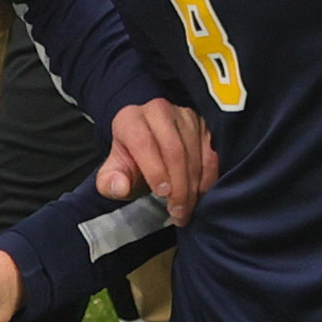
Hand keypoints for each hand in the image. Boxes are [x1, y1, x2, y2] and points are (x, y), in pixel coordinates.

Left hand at [103, 97, 213, 221]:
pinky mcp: (204, 125)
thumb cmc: (131, 161)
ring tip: (187, 208)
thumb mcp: (113, 173)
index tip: (162, 194)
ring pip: (195, 152)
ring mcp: (185, 116)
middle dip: (178, 184)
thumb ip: (110, 182)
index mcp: (131, 119)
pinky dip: (208, 178)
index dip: (154, 170)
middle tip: (178, 210)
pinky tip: (201, 195)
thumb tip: (121, 187)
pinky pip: (211, 153)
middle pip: (173, 148)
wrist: (149, 145)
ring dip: (194, 185)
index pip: (144, 143)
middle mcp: (159, 111)